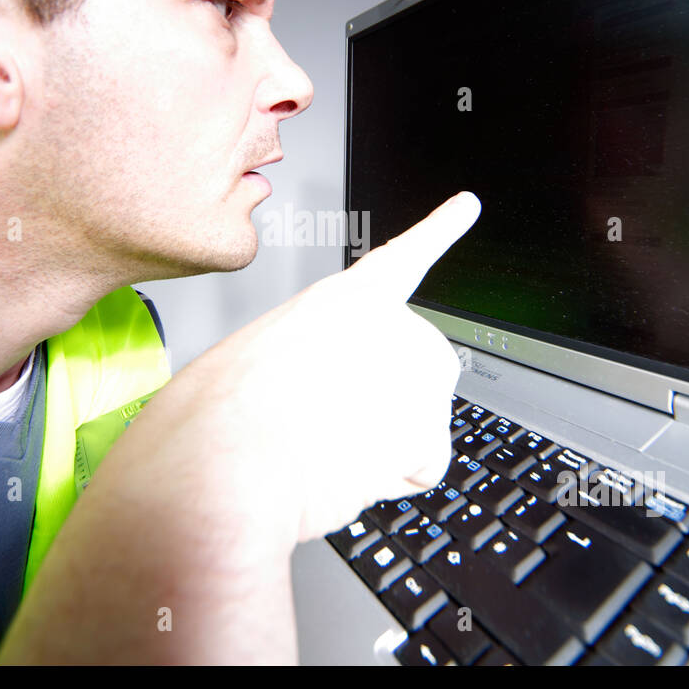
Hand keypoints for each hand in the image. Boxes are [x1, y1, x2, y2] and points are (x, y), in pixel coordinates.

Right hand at [130, 191, 481, 544]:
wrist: (227, 455)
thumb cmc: (220, 411)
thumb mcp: (258, 354)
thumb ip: (306, 354)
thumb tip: (312, 395)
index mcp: (342, 299)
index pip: (402, 257)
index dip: (439, 229)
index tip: (468, 206)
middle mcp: (393, 323)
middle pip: (409, 373)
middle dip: (379, 407)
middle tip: (322, 424)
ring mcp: (418, 372)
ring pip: (412, 426)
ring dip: (375, 447)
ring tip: (320, 444)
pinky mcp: (431, 427)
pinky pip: (418, 469)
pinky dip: (387, 482)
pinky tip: (346, 469)